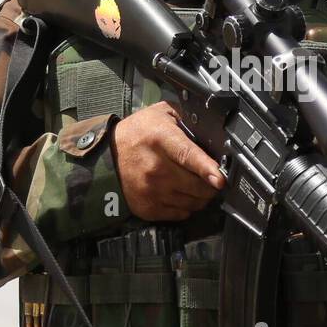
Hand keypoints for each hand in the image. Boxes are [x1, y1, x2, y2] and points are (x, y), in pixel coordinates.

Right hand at [111, 101, 224, 221]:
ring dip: (200, 196)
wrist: (106, 157)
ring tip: (195, 184)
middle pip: (196, 185)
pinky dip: (186, 206)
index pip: (187, 156)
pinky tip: (181, 193)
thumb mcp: (161, 113)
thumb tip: (213, 128)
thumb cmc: (137, 133)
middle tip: (213, 178)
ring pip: (192, 203)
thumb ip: (187, 117)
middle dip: (211, 184)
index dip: (206, 168)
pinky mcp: (148, 208)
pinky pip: (181, 214)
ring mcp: (151, 191)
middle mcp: (155, 168)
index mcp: (160, 139)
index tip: (220, 179)